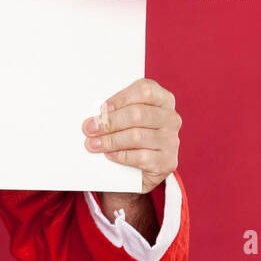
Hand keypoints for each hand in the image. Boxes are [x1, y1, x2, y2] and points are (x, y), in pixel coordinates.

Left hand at [81, 77, 180, 194]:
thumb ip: (116, 112)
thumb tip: (96, 118)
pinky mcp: (167, 161)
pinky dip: (121, 156)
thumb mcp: (127, 118)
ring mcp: (171, 140)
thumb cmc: (132, 136)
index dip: (120, 98)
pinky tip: (110, 155)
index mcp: (163, 99)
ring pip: (136, 136)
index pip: (144, 90)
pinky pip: (141, 157)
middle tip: (90, 129)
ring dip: (110, 140)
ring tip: (93, 144)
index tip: (102, 108)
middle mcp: (171, 118)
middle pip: (137, 114)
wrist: (142, 169)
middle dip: (109, 122)